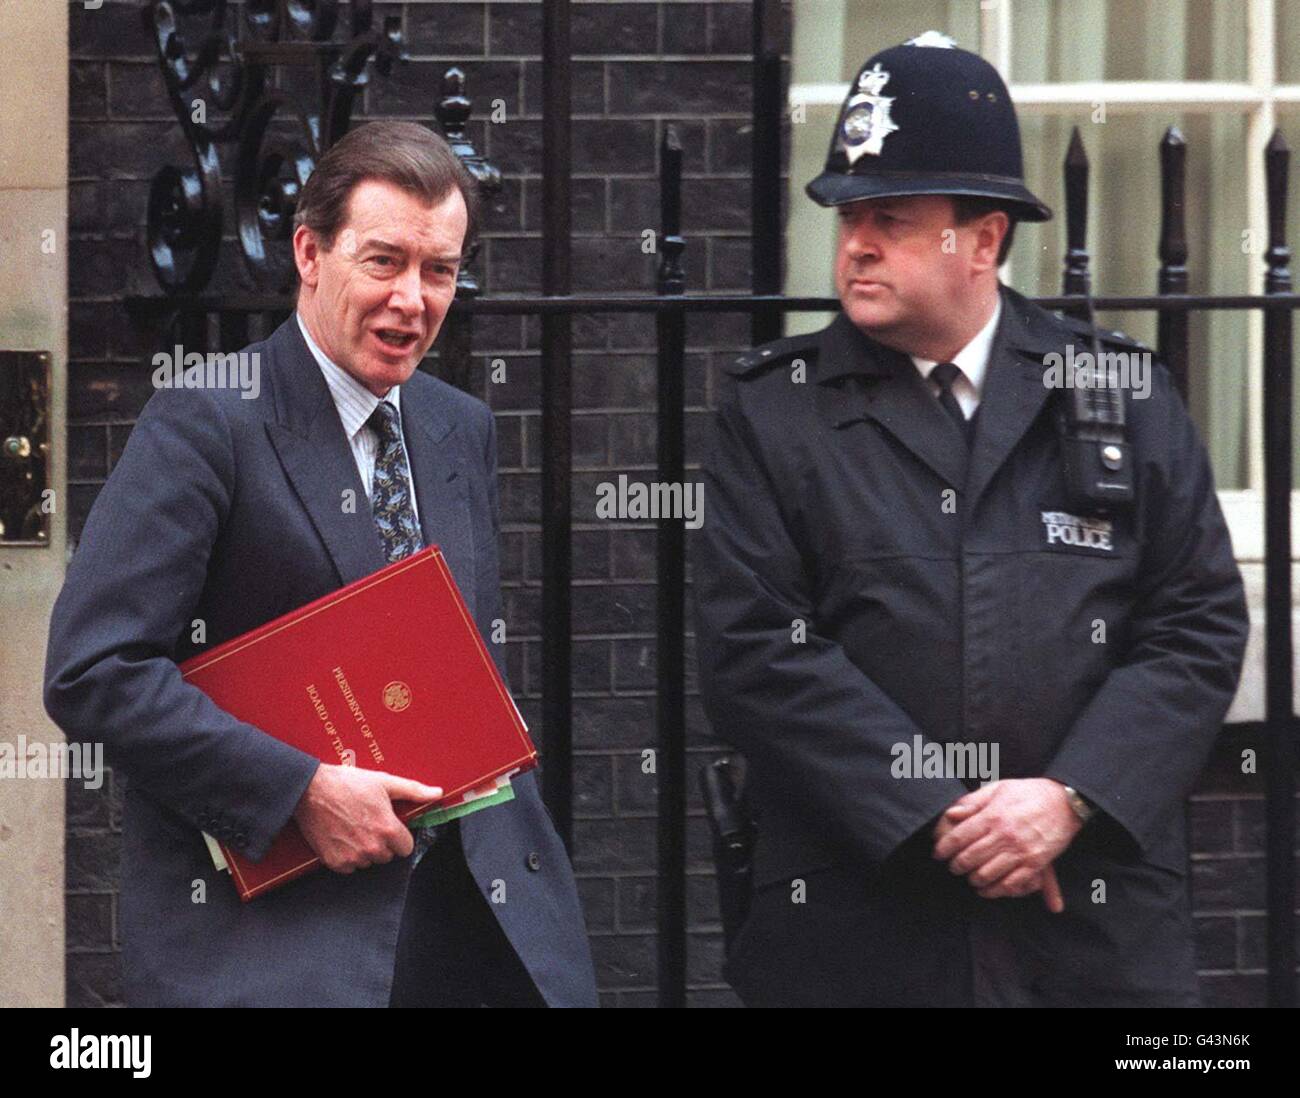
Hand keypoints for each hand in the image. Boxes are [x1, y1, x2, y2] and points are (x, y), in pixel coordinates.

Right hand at [292, 764, 442, 872]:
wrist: (310, 790)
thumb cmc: (348, 783)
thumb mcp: (384, 782)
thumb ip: (414, 791)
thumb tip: (437, 793)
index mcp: (388, 829)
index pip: (406, 848)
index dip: (399, 836)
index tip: (388, 825)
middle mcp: (372, 847)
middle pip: (387, 855)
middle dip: (382, 842)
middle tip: (368, 822)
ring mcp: (353, 857)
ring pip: (368, 862)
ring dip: (364, 850)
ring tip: (352, 827)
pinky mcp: (335, 863)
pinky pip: (350, 867)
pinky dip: (347, 855)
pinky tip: (341, 836)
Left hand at [932, 780, 1081, 910]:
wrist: (1064, 802)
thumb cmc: (1028, 793)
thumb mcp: (998, 789)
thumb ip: (973, 802)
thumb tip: (951, 813)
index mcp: (993, 816)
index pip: (959, 837)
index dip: (944, 848)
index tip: (937, 854)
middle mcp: (1005, 836)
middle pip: (970, 858)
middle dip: (956, 866)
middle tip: (952, 867)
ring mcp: (1020, 851)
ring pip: (987, 874)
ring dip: (973, 879)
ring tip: (969, 877)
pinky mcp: (1035, 864)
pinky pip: (1010, 884)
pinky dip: (995, 890)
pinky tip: (987, 888)